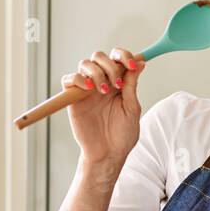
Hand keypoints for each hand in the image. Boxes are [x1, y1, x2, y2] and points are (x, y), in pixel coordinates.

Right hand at [62, 47, 143, 170]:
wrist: (108, 154)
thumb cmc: (122, 135)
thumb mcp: (132, 108)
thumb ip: (132, 85)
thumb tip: (139, 63)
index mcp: (118, 83)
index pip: (118, 59)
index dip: (125, 56)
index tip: (132, 65)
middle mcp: (102, 82)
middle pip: (100, 57)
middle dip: (110, 65)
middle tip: (117, 84)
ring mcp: (87, 89)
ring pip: (85, 64)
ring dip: (97, 72)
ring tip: (103, 90)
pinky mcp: (73, 98)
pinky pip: (69, 79)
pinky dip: (78, 79)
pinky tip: (89, 88)